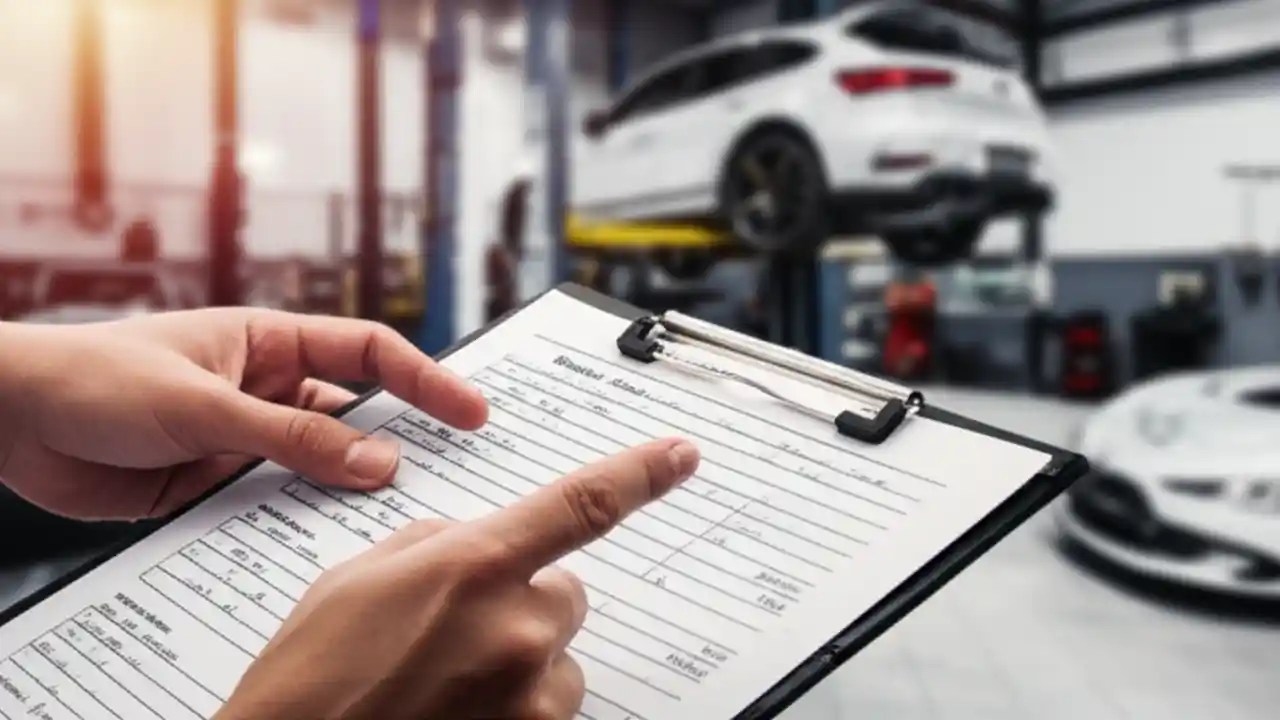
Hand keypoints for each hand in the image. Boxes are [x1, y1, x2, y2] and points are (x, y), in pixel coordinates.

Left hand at [0, 309, 487, 519]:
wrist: (12, 423)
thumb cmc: (96, 378)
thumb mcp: (202, 403)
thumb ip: (289, 438)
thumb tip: (377, 462)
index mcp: (270, 344)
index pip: (368, 354)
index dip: (426, 379)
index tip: (472, 412)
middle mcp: (268, 391)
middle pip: (354, 419)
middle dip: (401, 446)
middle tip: (453, 482)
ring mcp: (246, 441)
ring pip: (319, 471)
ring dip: (346, 495)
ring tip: (392, 527)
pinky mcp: (218, 487)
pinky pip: (275, 507)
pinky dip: (298, 525)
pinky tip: (321, 549)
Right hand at [215, 438, 700, 719]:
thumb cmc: (309, 679)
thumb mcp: (358, 581)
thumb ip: (436, 545)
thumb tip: (476, 539)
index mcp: (473, 566)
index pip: (582, 505)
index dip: (641, 474)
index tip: (681, 456)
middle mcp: (517, 629)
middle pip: (565, 595)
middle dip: (523, 602)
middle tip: (455, 631)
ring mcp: (530, 696)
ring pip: (556, 660)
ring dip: (519, 664)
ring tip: (444, 685)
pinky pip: (547, 710)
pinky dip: (514, 711)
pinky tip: (456, 712)